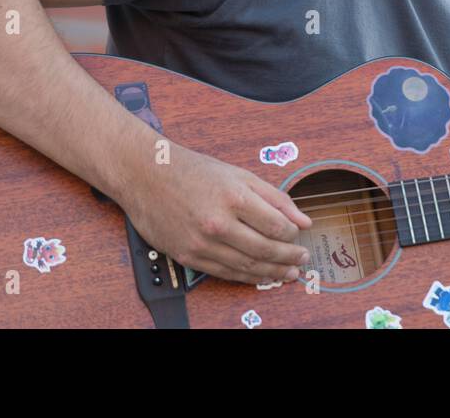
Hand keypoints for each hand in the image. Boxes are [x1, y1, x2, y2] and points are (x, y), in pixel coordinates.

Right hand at [120, 143, 312, 284]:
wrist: (146, 175)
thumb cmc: (193, 171)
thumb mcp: (239, 174)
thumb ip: (275, 198)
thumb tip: (303, 221)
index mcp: (234, 197)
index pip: (276, 226)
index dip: (293, 235)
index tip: (299, 236)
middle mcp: (217, 222)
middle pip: (264, 249)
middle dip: (288, 258)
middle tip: (302, 260)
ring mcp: (201, 242)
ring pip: (246, 266)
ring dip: (272, 273)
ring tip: (288, 273)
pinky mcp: (188, 256)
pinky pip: (224, 273)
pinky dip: (246, 277)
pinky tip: (260, 276)